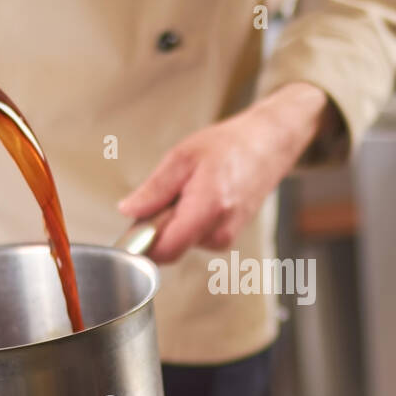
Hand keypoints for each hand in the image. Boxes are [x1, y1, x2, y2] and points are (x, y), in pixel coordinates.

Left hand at [118, 83, 330, 263]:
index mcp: (207, 209)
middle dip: (157, 227)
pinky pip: (193, 238)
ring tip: (189, 190)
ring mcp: (225, 238)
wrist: (267, 146)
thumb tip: (129, 211)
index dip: (141, 243)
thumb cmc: (229, 146)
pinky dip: (187, 222)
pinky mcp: (226, 239)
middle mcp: (219, 232)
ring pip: (180, 243)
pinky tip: (200, 198)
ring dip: (174, 222)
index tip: (132, 225)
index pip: (164, 249)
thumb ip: (154, 189)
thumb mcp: (182, 157)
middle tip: (165, 195)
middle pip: (169, 248)